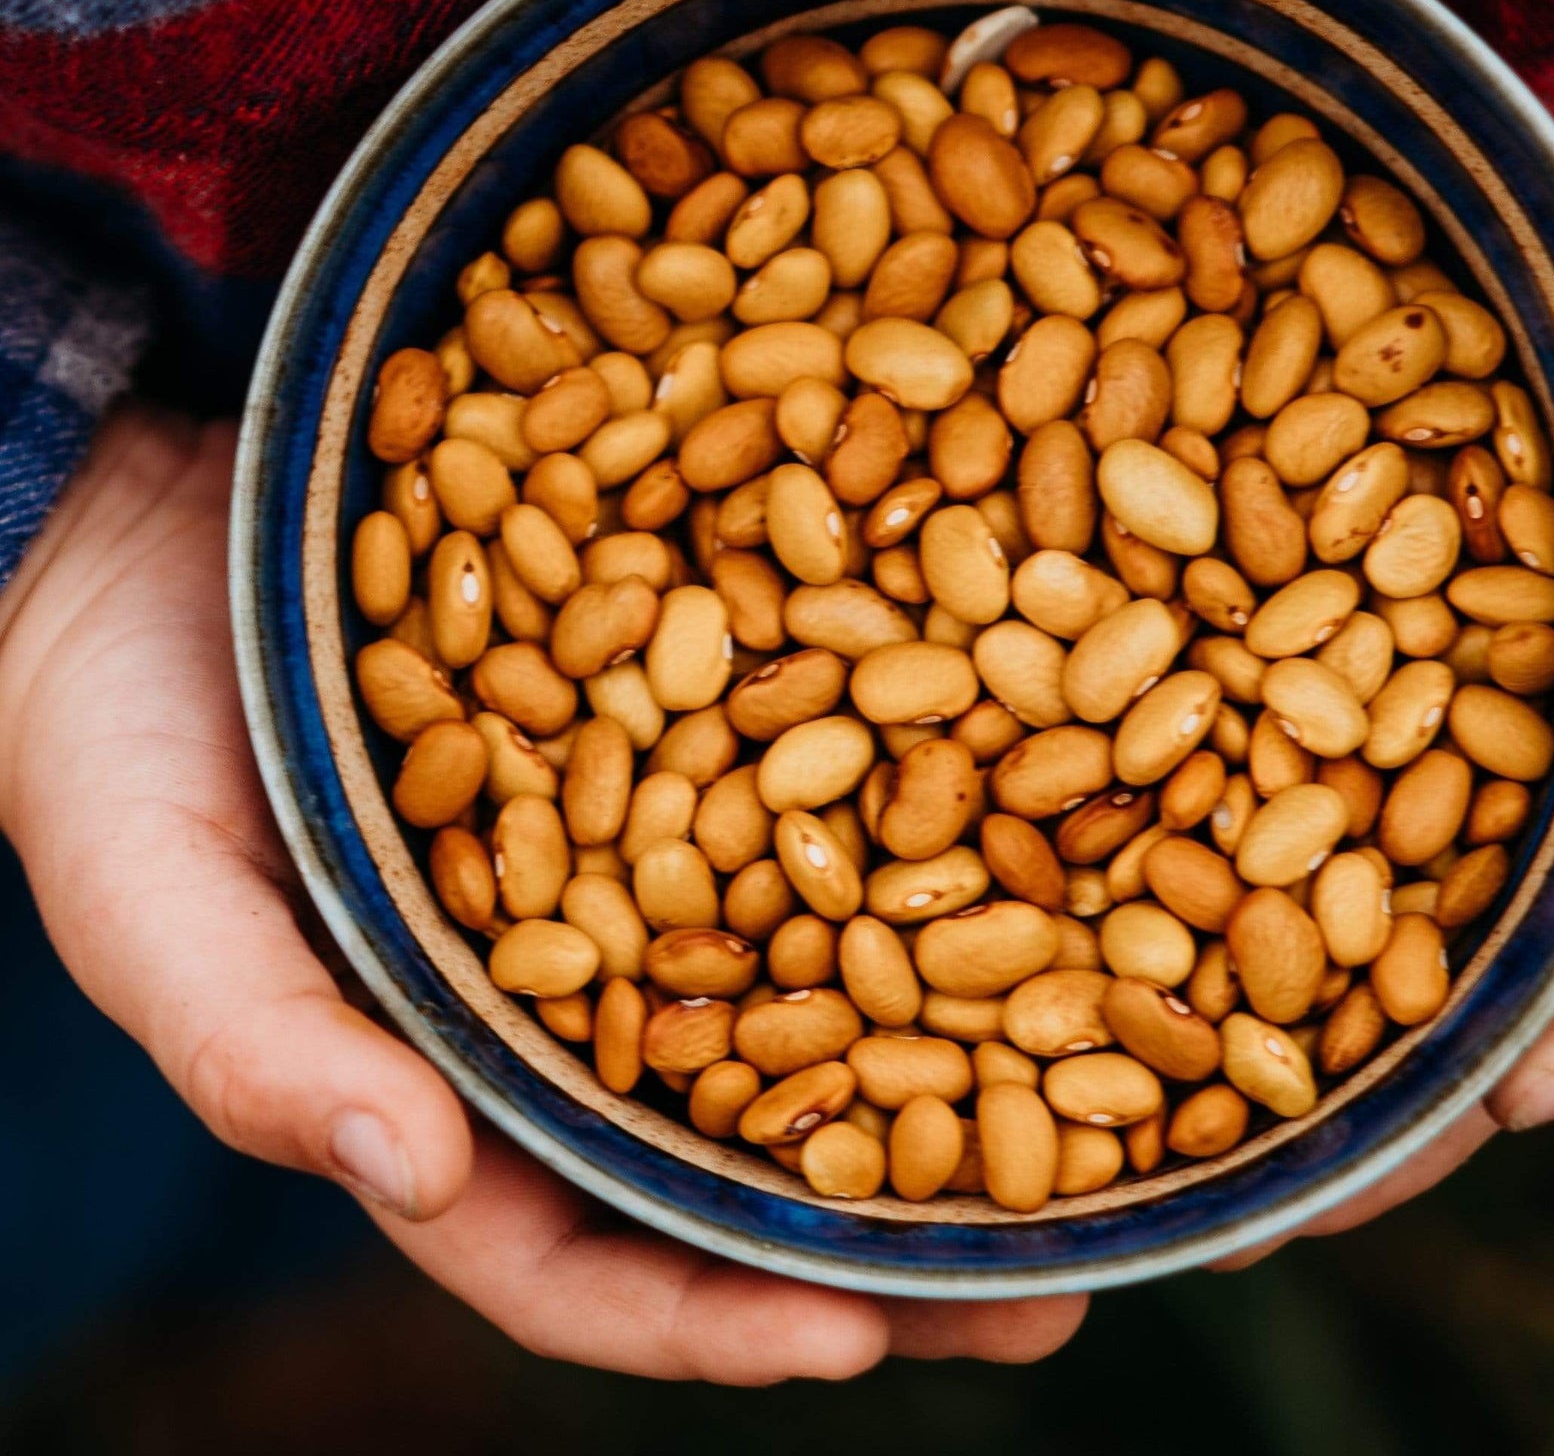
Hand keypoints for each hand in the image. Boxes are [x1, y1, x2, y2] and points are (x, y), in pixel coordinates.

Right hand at [0, 409, 1084, 1379]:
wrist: (151, 536)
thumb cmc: (116, 742)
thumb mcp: (154, 904)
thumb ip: (260, 1049)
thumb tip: (410, 1175)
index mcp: (446, 1086)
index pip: (591, 1254)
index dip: (715, 1316)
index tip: (859, 1343)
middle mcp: (573, 996)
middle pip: (750, 1149)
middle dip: (896, 1237)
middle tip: (1054, 1294)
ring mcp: (639, 864)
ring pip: (812, 988)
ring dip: (952, 1050)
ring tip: (1110, 1103)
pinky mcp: (677, 731)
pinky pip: (807, 801)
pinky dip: (908, 838)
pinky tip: (1025, 833)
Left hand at [1218, 129, 1553, 1263]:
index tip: (1532, 1101)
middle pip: (1498, 973)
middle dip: (1402, 1096)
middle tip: (1275, 1203)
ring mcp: (1429, 722)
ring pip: (1358, 900)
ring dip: (1262, 1010)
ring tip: (1136, 1112)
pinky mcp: (1324, 654)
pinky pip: (1258, 763)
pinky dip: (1183, 833)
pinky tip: (1065, 870)